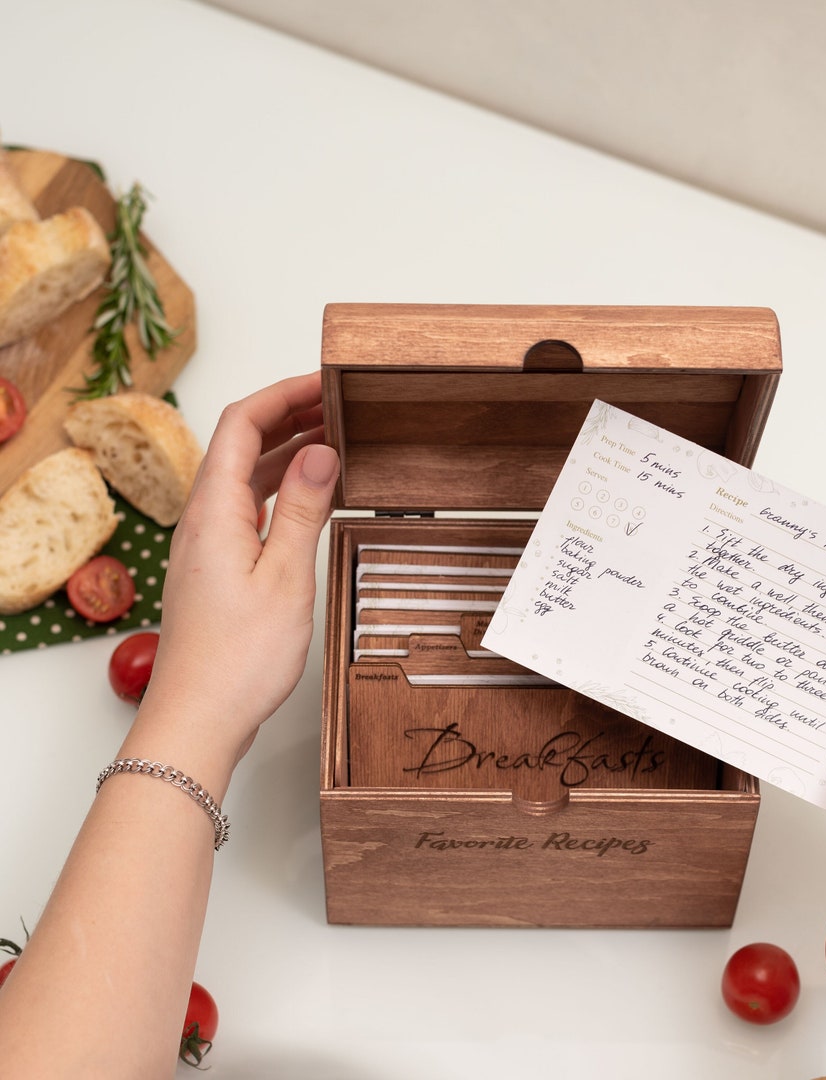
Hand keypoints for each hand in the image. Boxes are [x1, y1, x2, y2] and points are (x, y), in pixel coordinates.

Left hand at [133, 372, 339, 775]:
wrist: (199, 718)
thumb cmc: (237, 660)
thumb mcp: (285, 577)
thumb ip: (305, 510)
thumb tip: (322, 453)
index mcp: (215, 511)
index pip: (243, 425)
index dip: (282, 394)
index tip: (323, 381)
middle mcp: (204, 521)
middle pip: (242, 446)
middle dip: (289, 416)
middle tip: (337, 405)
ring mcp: (209, 545)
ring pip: (248, 478)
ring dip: (288, 453)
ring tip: (334, 442)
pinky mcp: (218, 569)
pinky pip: (251, 510)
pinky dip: (283, 492)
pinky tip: (312, 499)